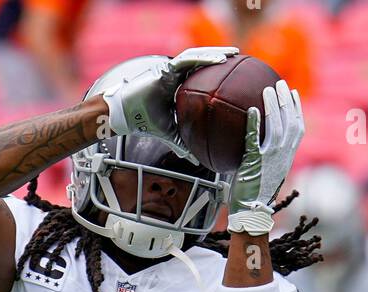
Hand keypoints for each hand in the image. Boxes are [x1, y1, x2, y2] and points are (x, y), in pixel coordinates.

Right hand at [102, 47, 237, 153]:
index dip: (216, 71)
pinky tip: (217, 60)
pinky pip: (187, 60)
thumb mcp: (170, 135)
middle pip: (202, 61)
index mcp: (179, 85)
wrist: (127, 116)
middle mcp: (177, 74)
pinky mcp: (165, 67)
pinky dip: (202, 59)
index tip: (233, 73)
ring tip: (232, 54)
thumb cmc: (146, 122)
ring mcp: (171, 69)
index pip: (201, 74)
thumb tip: (197, 161)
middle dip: (221, 56)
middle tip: (240, 57)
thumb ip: (183, 144)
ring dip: (215, 53)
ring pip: (197, 56)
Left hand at [228, 81, 304, 235]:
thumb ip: (266, 155)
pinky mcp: (255, 163)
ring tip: (267, 91)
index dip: (296, 109)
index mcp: (287, 157)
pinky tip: (252, 110)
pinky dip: (255, 124)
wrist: (251, 213)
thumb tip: (255, 140)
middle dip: (286, 101)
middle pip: (289, 122)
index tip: (293, 93)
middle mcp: (282, 156)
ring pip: (276, 127)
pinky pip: (255, 140)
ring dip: (273, 107)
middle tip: (279, 84)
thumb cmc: (255, 194)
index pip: (297, 128)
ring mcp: (270, 159)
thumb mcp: (266, 171)